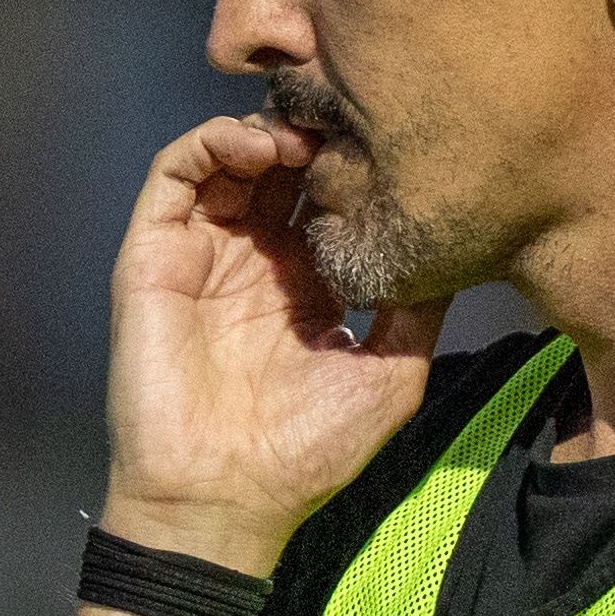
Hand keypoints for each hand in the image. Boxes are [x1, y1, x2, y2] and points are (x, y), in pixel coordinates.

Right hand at [102, 113, 449, 572]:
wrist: (223, 498)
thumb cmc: (304, 454)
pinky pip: (173, 174)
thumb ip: (420, 312)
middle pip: (281, 164)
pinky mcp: (155, 254)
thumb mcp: (390, 376)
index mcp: (307, 284)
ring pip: (229, 156)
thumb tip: (459, 248)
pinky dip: (210, 142)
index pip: (328, 197)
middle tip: (344, 117)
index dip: (355, 163)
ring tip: (301, 133)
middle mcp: (255, 261)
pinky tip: (254, 146)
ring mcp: (203, 253)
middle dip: (312, 132)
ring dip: (265, 128)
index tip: (392, 141)